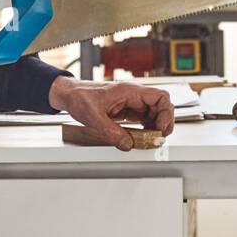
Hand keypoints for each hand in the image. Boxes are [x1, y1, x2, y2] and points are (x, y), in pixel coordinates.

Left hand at [48, 78, 175, 151]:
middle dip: (164, 121)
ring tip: (151, 139)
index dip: (165, 113)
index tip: (161, 128)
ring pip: (153, 111)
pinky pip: (143, 116)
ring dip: (155, 125)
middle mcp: (133, 95)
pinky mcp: (126, 108)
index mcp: (129, 91)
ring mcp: (130, 101)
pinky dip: (146, 126)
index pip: (160, 97)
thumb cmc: (80, 97)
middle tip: (159, 136)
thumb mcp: (94, 118)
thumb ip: (112, 133)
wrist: (70, 94)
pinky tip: (143, 135)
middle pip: (160, 105)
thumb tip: (128, 145)